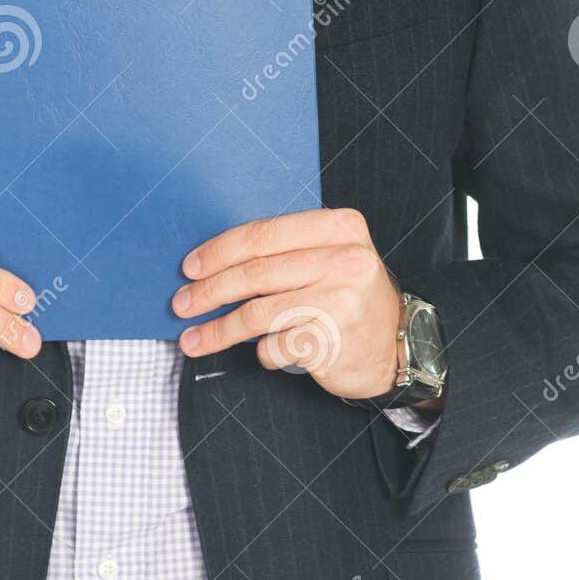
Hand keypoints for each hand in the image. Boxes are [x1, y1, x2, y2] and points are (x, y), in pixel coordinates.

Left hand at [172, 208, 400, 400]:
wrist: (397, 344)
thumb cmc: (348, 295)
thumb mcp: (328, 256)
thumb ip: (282, 251)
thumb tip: (210, 263)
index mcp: (339, 227)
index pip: (263, 234)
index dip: (219, 251)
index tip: (190, 268)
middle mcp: (344, 258)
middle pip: (255, 273)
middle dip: (209, 291)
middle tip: (181, 305)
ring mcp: (341, 300)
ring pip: (258, 313)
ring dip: (219, 330)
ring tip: (194, 340)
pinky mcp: (334, 340)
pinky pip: (275, 346)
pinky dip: (262, 352)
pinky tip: (266, 352)